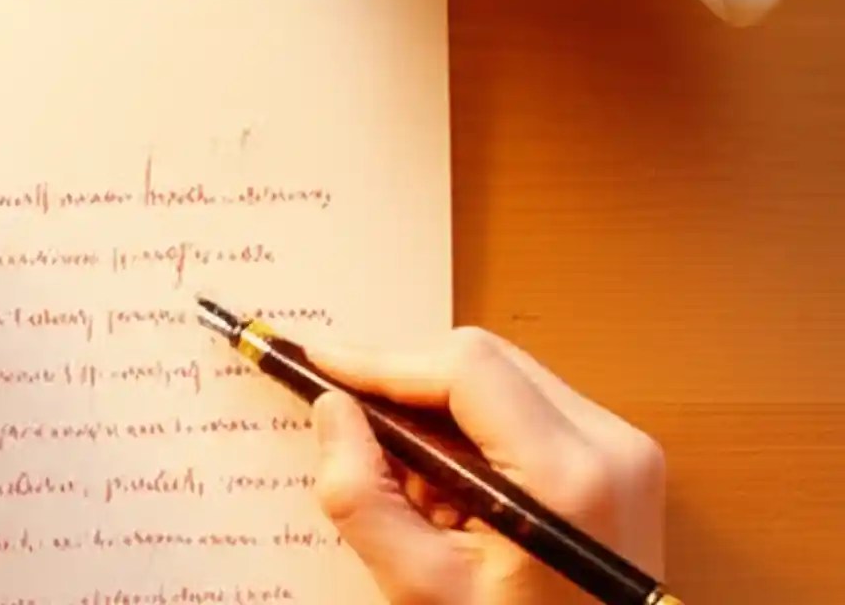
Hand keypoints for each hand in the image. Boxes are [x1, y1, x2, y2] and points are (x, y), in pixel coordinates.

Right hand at [308, 328, 665, 604]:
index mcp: (569, 476)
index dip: (384, 359)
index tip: (320, 361)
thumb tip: (332, 409)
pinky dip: (472, 424)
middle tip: (353, 429)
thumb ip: (364, 499)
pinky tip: (452, 483)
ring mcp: (622, 442)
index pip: (466, 369)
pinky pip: (526, 401)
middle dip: (406, 384)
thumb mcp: (424, 590)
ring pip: (502, 373)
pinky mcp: (618, 450)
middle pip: (484, 361)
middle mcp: (610, 441)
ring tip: (410, 478)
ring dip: (437, 407)